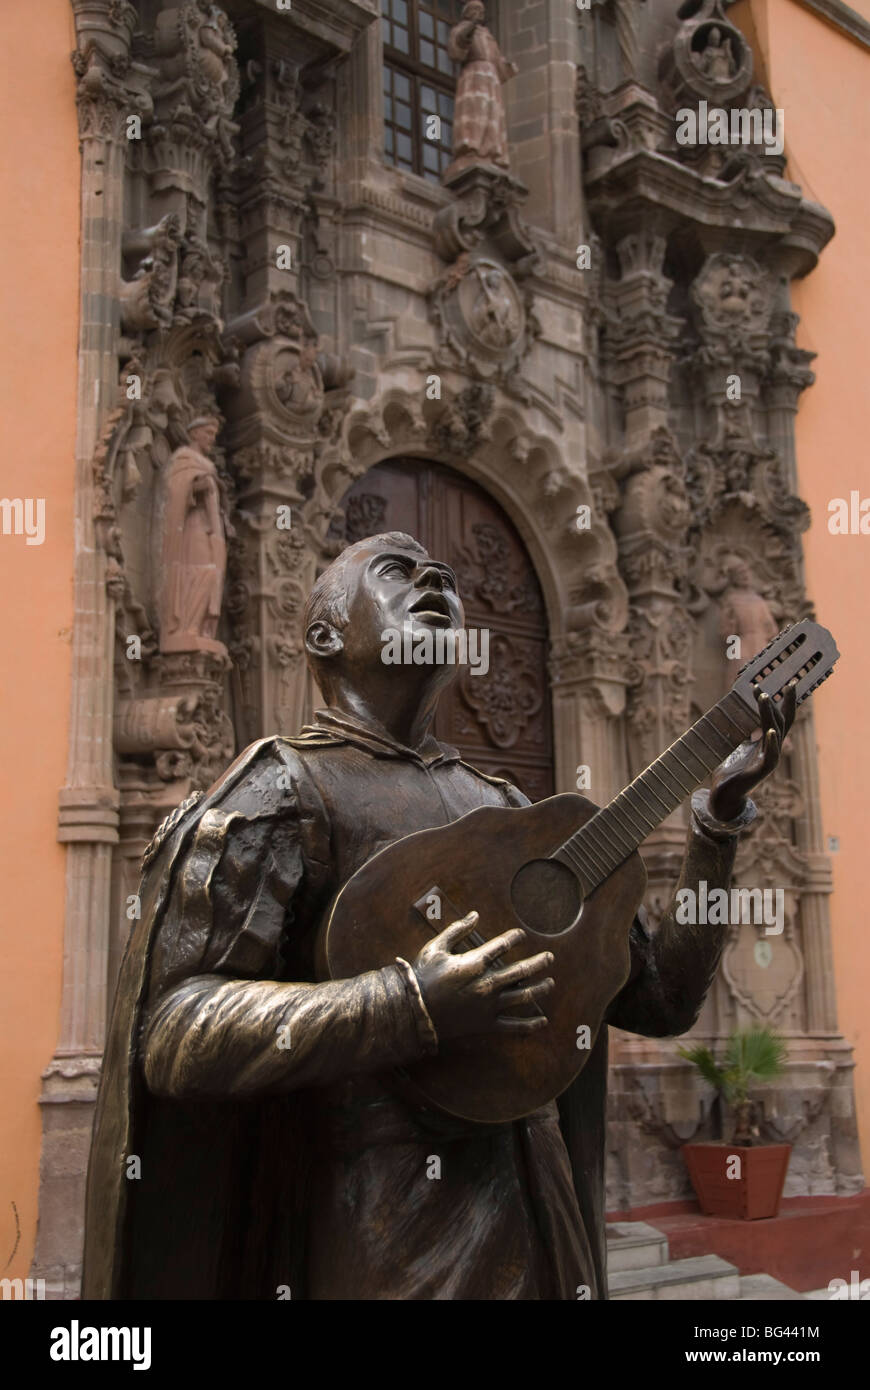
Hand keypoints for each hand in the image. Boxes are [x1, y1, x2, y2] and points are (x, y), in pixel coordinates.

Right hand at [412, 911, 553, 1042]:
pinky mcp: (486, 1024)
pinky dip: (530, 1025)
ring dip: (540, 989)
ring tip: (550, 983)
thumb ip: (457, 930)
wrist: (413, 1012)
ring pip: (523, 996)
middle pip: (521, 971)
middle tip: (549, 957)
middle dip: (538, 962)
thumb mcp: (436, 948)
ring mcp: (489, 1006)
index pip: (502, 945)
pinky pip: (513, 1026)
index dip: (514, 937)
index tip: (521, 935)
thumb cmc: (423, 977)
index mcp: (474, 963)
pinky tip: (543, 1021)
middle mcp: (487, 984)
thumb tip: (475, 915)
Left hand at [709, 679, 797, 821]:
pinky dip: (772, 743)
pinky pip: (771, 755)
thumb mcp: (735, 747)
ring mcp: (769, 759)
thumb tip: (736, 716)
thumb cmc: (729, 773)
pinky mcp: (762, 771)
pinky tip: (771, 732)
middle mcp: (771, 749)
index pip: (778, 718)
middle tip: (788, 683)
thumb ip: (741, 734)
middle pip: (783, 721)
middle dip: (786, 702)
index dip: (782, 701)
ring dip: (770, 713)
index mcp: (766, 743)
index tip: (782, 683)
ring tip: (765, 696)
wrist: (723, 797)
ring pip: (775, 732)